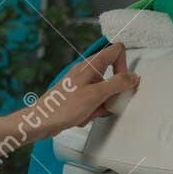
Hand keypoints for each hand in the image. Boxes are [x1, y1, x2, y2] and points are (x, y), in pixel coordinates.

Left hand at [20, 43, 139, 141]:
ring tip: (87, 112)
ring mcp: (81, 85)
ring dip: (99, 106)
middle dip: (111, 94)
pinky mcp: (76, 98)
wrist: (39, 123)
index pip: (116, 50)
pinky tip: (80, 118)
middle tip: (104, 102)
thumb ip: (117, 84)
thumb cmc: (61, 108)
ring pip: (103, 93)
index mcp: (90, 65)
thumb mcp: (95, 95)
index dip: (124, 65)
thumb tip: (133, 77)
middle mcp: (85, 72)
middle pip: (112, 76)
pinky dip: (90, 112)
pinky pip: (93, 104)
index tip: (122, 82)